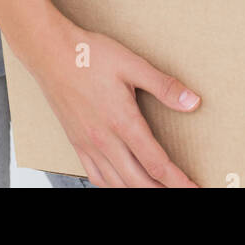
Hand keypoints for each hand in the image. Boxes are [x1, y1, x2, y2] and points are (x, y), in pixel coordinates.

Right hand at [30, 15, 201, 187]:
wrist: (50, 52)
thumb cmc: (90, 55)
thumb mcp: (132, 64)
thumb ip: (164, 86)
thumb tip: (193, 102)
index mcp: (123, 122)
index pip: (157, 164)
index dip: (179, 181)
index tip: (195, 188)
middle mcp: (105, 140)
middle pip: (139, 182)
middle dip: (163, 191)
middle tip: (181, 191)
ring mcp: (88, 145)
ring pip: (117, 184)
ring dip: (139, 191)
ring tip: (156, 189)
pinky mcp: (76, 143)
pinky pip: (95, 177)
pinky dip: (113, 186)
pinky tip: (121, 183)